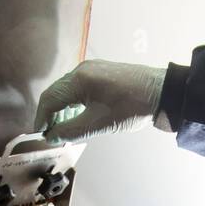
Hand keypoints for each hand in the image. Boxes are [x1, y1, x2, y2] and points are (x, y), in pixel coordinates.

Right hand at [33, 60, 167, 141]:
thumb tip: (51, 136)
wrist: (163, 93)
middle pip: (57, 93)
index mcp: (78, 79)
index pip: (49, 99)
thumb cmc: (131, 108)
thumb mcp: (98, 123)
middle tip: (52, 134)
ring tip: (66, 129)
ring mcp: (93, 69)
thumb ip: (70, 130)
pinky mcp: (103, 73)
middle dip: (51, 114)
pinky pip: (80, 88)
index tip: (41, 135)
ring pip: (68, 91)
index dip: (42, 118)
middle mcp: (82, 70)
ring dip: (64, 110)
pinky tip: (80, 117)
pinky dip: (76, 103)